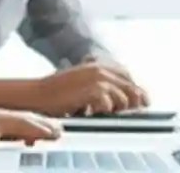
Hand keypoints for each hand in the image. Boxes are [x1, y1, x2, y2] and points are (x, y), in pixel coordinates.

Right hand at [34, 61, 148, 116]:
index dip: (136, 89)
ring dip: (120, 109)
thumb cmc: (58, 93)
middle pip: (130, 86)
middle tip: (137, 111)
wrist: (38, 94)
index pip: (127, 76)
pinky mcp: (92, 90)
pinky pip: (110, 104)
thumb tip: (121, 100)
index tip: (142, 101)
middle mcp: (101, 69)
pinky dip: (106, 111)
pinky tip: (97, 114)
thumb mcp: (82, 83)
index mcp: (99, 65)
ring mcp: (98, 78)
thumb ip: (100, 86)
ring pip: (123, 97)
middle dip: (136, 101)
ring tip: (111, 115)